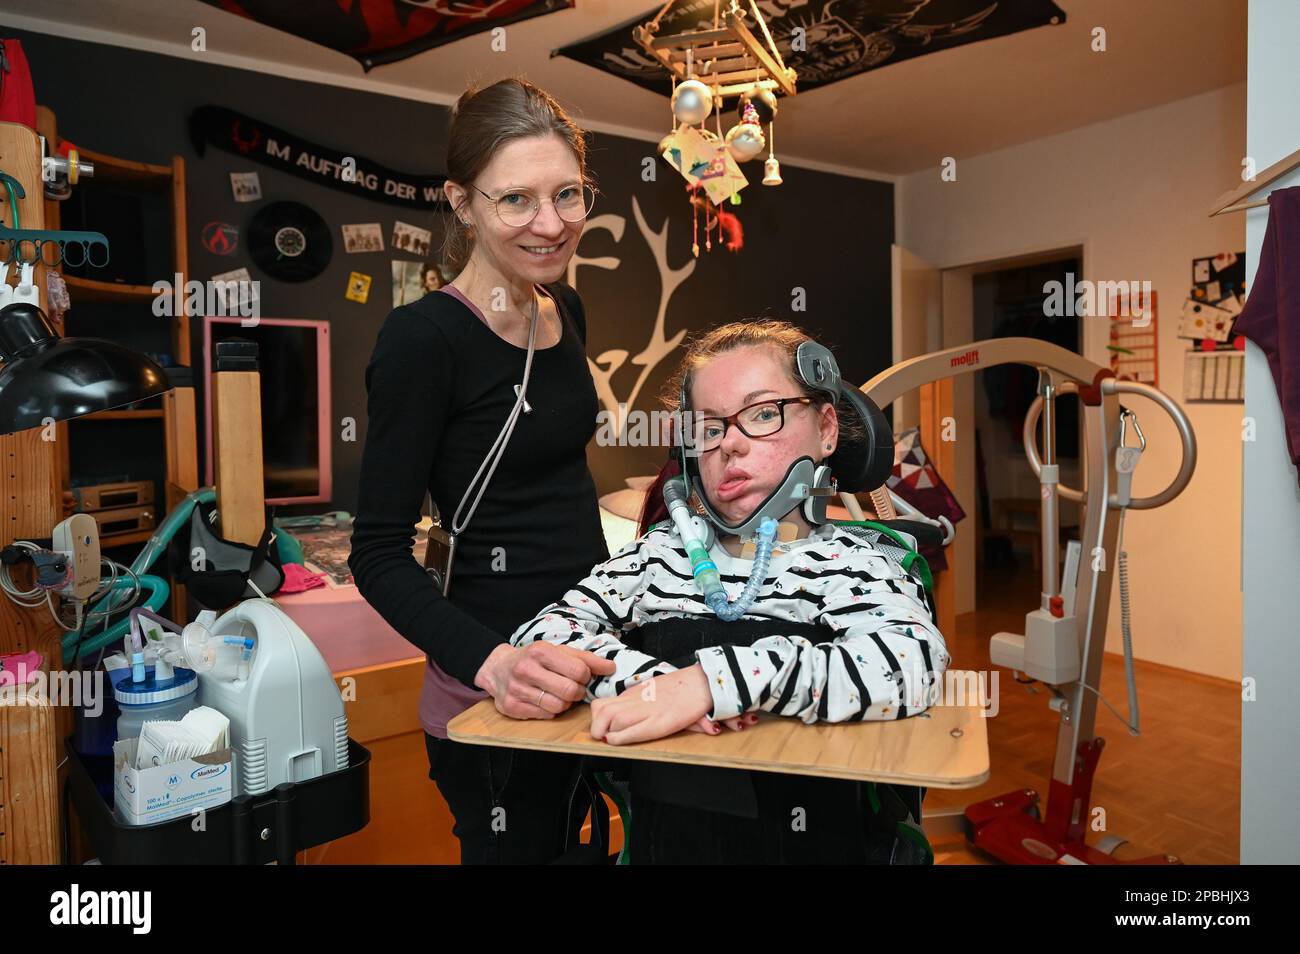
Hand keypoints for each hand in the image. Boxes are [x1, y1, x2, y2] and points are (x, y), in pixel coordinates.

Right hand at [474, 642, 616, 719]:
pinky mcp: (512, 707)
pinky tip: (545, 700)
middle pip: (570, 691)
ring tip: (559, 694)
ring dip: (565, 703)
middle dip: (577, 692)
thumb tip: (611, 667)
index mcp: (540, 652)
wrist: (497, 668)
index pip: (579, 670)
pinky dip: (551, 710)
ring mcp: (517, 690)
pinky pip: (545, 715)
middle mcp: (526, 670)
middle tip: (573, 688)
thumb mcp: (558, 652)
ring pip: (559, 707)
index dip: (585, 676)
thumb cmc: (534, 659)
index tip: (581, 675)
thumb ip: (585, 659)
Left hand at [590, 664, 749, 744]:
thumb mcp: (653, 691)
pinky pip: (633, 731)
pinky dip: (620, 738)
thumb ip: (639, 703)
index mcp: (635, 694)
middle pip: (601, 711)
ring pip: (611, 719)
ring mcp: (648, 710)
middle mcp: (638, 700)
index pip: (603, 704)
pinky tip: (619, 741)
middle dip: (595, 727)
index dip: (596, 719)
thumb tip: (623, 722)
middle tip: (601, 736)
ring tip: (609, 739)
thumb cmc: (683, 689)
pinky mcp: (661, 721)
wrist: (705, 682)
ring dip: (604, 733)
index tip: (601, 728)